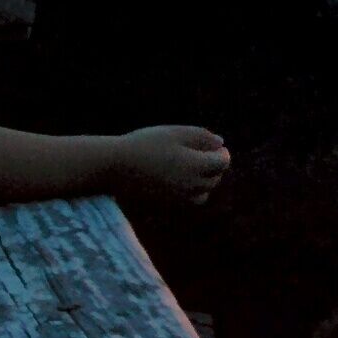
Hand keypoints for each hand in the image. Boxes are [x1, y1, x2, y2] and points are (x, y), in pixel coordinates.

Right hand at [115, 125, 231, 201]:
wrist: (114, 167)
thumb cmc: (146, 144)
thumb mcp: (176, 133)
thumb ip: (202, 137)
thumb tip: (220, 144)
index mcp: (197, 167)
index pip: (222, 162)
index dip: (221, 152)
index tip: (211, 144)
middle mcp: (191, 186)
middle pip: (214, 178)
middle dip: (213, 166)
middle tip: (202, 153)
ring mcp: (179, 198)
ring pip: (203, 193)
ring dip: (203, 181)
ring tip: (191, 167)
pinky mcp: (166, 205)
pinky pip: (187, 201)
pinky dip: (189, 191)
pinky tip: (176, 177)